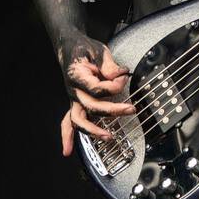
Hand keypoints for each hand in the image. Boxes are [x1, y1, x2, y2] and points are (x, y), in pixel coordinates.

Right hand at [57, 33, 132, 156]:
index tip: (124, 77)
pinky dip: (68, 137)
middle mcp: (73, 91)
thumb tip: (121, 75)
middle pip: (91, 107)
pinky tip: (67, 150)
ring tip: (108, 136)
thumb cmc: (83, 49)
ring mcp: (73, 99)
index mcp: (77, 76)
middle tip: (130, 109)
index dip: (113, 86)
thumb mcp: (98, 51)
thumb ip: (110, 66)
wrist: (69, 47)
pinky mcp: (76, 104)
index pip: (97, 89)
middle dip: (112, 110)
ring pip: (78, 120)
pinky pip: (69, 122)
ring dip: (92, 131)